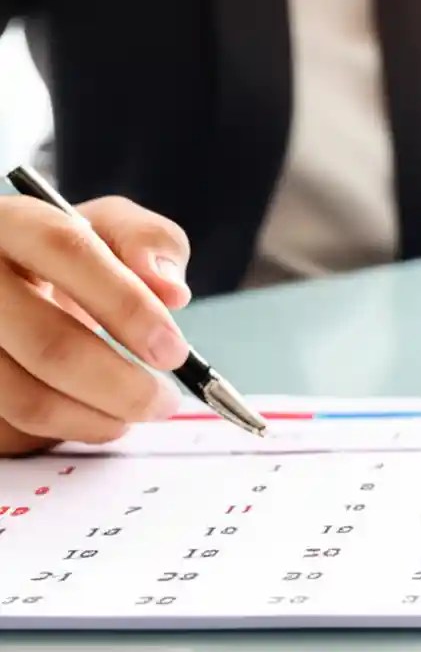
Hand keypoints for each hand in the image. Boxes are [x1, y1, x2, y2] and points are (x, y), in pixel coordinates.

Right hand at [0, 196, 191, 455]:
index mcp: (13, 222)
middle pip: (50, 343)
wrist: (6, 282)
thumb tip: (172, 292)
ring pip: (26, 398)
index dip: (127, 304)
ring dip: (98, 418)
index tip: (173, 351)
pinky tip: (95, 416)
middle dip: (124, 384)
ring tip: (136, 412)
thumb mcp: (111, 229)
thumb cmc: (67, 256)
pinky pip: (14, 426)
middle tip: (164, 400)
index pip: (66, 250)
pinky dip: (66, 429)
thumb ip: (149, 243)